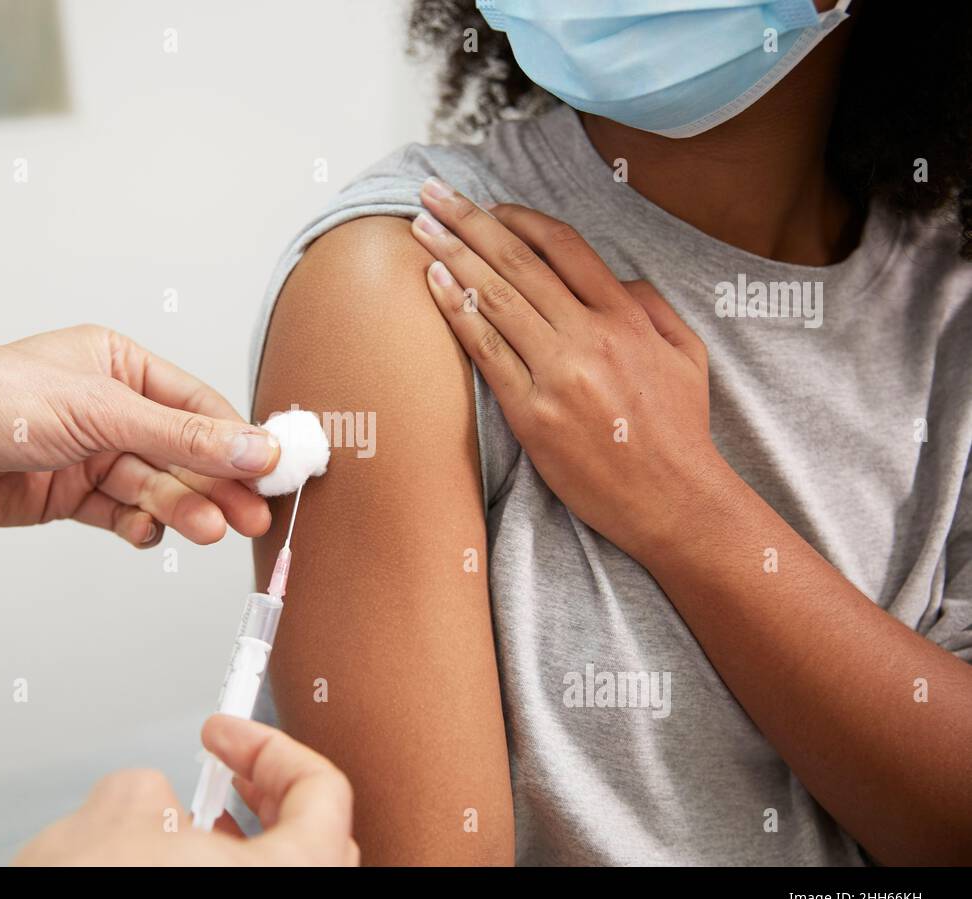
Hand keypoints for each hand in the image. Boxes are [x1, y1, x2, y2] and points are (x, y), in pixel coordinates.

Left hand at [0, 324, 279, 547]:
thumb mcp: (101, 412)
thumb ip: (182, 437)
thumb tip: (254, 447)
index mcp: (121, 366)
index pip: (199, 407)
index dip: (240, 441)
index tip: (277, 471)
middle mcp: (109, 409)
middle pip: (183, 453)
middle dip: (217, 484)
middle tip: (253, 515)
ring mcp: (89, 454)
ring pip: (155, 489)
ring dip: (182, 510)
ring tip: (207, 530)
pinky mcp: (67, 496)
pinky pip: (121, 516)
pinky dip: (139, 528)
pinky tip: (149, 535)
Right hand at [14, 715, 358, 865]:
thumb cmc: (96, 891)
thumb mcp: (119, 809)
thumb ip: (154, 782)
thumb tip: (151, 794)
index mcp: (296, 870)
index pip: (321, 789)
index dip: (267, 745)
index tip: (223, 731)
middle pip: (314, 834)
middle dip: (266, 787)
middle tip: (228, 760)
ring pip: (280, 872)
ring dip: (245, 835)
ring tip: (198, 812)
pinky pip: (250, 897)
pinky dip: (223, 873)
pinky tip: (178, 862)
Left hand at [410, 178, 726, 559]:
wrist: (674, 501)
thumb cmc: (678, 430)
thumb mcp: (684, 353)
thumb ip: (649, 305)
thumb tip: (612, 278)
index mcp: (626, 317)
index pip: (564, 248)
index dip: (520, 219)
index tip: (488, 205)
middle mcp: (590, 337)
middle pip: (518, 263)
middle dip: (469, 221)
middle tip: (432, 191)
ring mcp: (559, 374)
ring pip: (495, 299)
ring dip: (451, 256)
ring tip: (419, 227)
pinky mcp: (532, 414)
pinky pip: (486, 352)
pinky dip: (455, 312)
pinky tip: (431, 283)